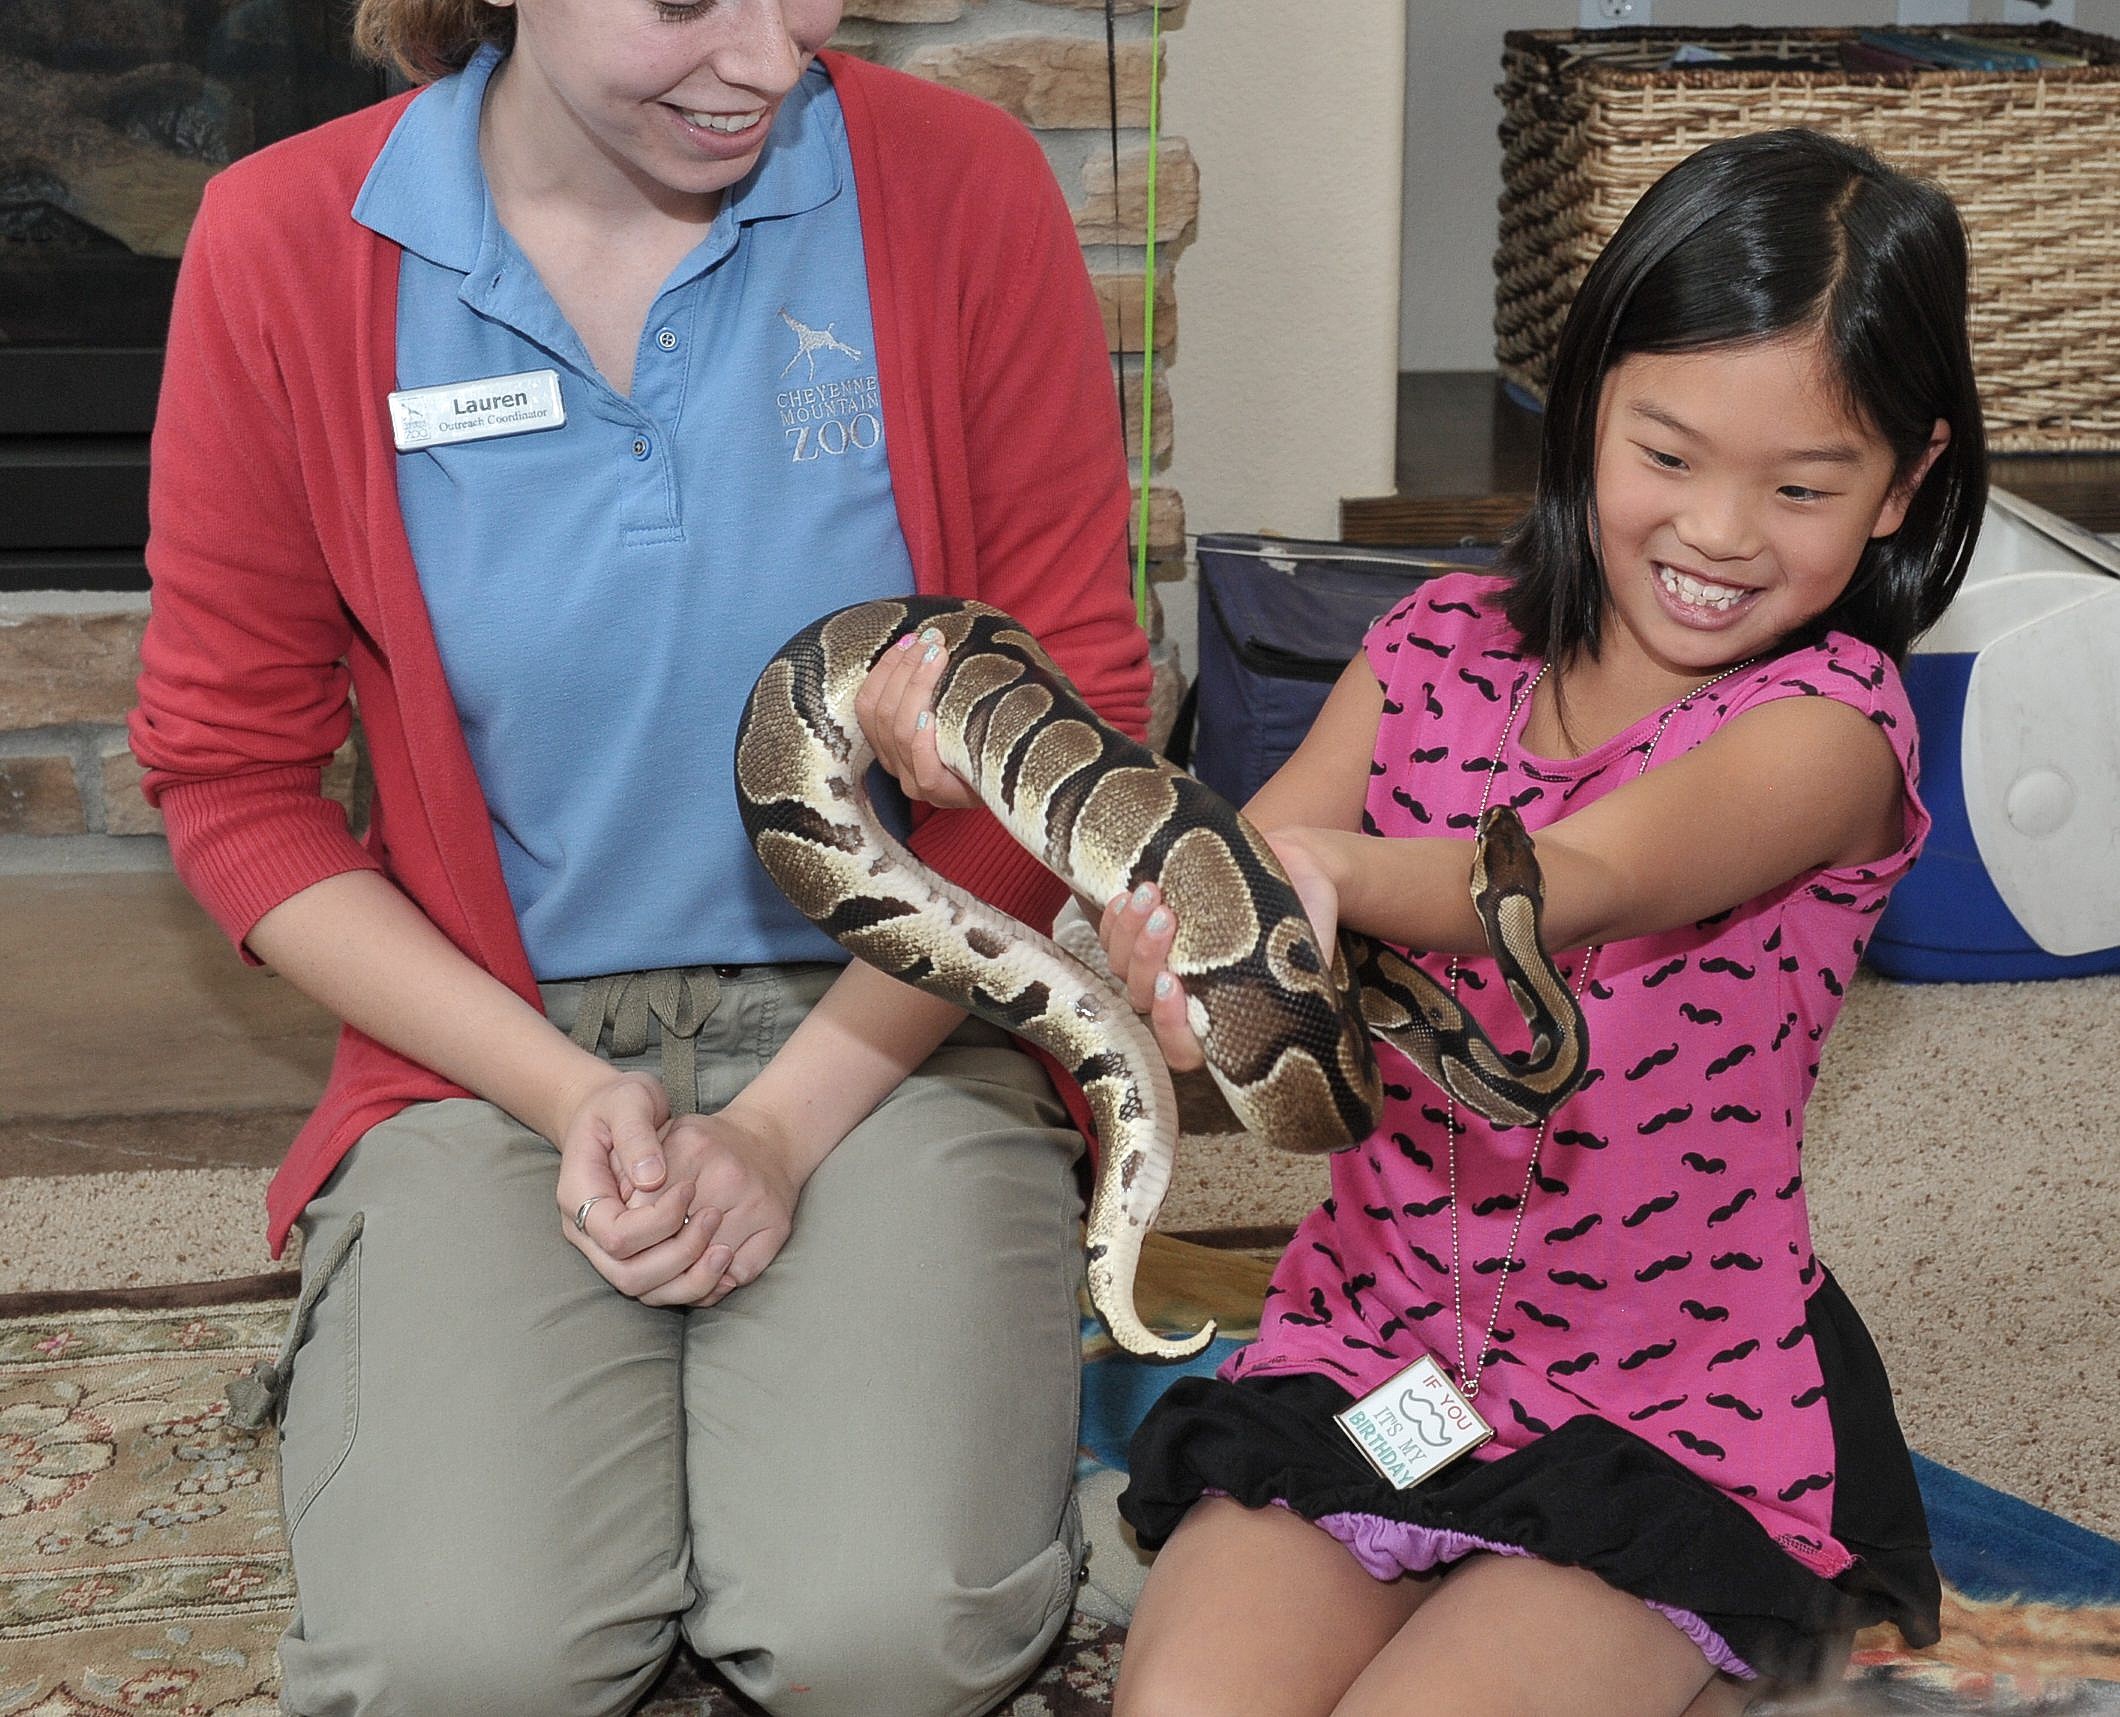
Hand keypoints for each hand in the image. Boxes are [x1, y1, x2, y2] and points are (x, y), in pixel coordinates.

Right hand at [556, 1069, 718, 1296]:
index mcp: (579, 1194)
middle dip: (678, 1257)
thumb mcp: (627, 1102)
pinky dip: (688, 1282)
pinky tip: (721, 1268)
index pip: (616, 1235)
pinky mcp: (630, 1250)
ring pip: (642, 1288)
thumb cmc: (618, 1102)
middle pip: (627, 1274)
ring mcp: (605, 1246)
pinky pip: (657, 1283)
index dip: (659, 1221)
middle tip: (715, 1221)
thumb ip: (636, 1136)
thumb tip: (652, 1179)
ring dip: (687, 1280)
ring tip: (726, 1253)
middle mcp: (586, 1230)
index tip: (691, 1189)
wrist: (609, 1111)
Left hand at [639, 1105, 804, 1306]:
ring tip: (671, 1269)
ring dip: (682, 1279)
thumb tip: (610, 1206)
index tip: (629, 1230)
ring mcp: (756, 1203)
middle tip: (646, 1257)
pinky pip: (738, 1275)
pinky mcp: (777, 1225)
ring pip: (705, 1267)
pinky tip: (704, 1269)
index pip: (643, 1210)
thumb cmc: (709, 1141)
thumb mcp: (665, 1135)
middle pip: (674, 1244)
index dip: (631, 1230)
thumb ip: (632, 1163)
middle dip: (653, 1259)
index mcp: (692, 1148)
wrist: (773, 1138)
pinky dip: (717, 1283)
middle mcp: (727, 1175)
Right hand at [852, 624, 981, 808]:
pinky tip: (931, 714)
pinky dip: (921, 736)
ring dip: (916, 686)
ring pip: (899, 731)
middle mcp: (896, 764)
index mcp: (889, 742)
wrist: (1014, 778)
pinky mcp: (937, 793)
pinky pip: (921, 763)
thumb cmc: (982, 736)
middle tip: (931, 640)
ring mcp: (914, 782)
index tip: (910, 639)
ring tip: (938, 656)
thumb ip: (934, 684)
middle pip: (883, 713)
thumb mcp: (953, 706)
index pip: (868, 704)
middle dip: (904, 669)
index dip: (885, 668)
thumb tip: (933, 637)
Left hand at [1097, 829, 1345, 1076]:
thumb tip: (1309, 1004)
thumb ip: (1307, 979)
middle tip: (1168, 917)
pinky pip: (1111, 937)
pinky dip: (1115, 918)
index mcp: (1222, 1016)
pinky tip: (1129, 896)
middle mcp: (1185, 997)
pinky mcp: (1145, 932)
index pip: (1181, 1050)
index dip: (1169, 1026)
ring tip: (1153, 893)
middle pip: (1142, 999)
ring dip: (1129, 933)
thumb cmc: (1306, 911)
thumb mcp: (1314, 945)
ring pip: (1121, 967)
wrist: (1294, 864)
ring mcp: (1160, 964)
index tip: (1174, 984)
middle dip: (1146, 959)